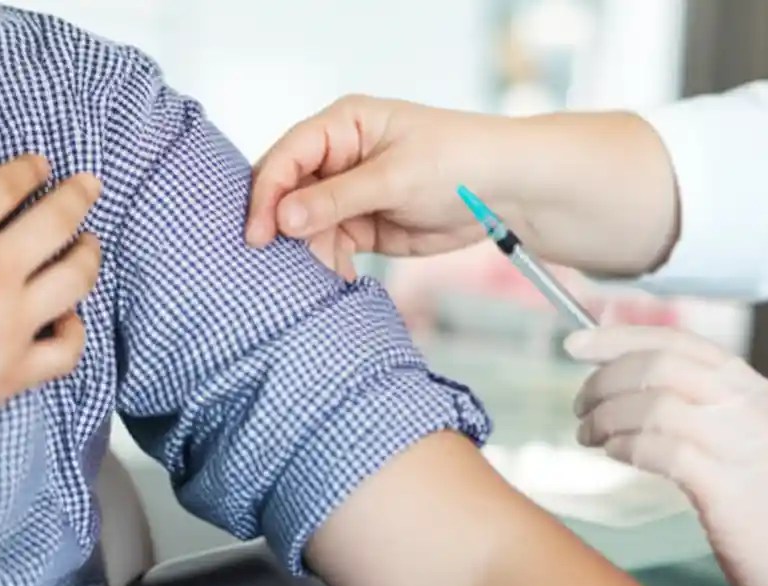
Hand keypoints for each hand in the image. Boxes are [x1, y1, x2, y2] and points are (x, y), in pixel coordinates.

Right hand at [0, 156, 102, 556]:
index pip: (5, 186)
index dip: (28, 169)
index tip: (41, 165)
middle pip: (56, 222)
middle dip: (78, 195)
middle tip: (90, 184)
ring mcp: (9, 326)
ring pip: (75, 280)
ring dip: (89, 254)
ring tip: (91, 244)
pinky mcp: (13, 375)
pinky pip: (67, 349)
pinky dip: (76, 331)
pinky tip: (68, 319)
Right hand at [246, 96, 679, 277]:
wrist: (509, 192)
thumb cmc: (459, 162)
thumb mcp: (395, 177)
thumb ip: (337, 199)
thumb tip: (284, 218)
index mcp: (341, 125)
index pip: (287, 157)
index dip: (268, 194)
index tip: (259, 233)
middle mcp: (338, 157)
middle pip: (289, 194)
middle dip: (284, 228)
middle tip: (283, 263)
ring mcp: (349, 194)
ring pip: (306, 227)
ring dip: (309, 252)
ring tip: (325, 274)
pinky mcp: (364, 226)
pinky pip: (331, 246)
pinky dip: (330, 265)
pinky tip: (341, 278)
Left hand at [566, 326, 767, 585]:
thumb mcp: (757, 450)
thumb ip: (711, 416)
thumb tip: (636, 394)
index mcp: (763, 395)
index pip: (683, 343)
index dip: (622, 336)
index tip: (577, 343)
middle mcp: (758, 410)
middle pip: (662, 364)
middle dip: (606, 378)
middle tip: (578, 403)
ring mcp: (747, 447)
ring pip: (655, 403)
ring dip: (607, 416)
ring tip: (588, 436)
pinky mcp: (730, 489)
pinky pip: (660, 449)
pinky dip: (625, 447)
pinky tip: (613, 455)